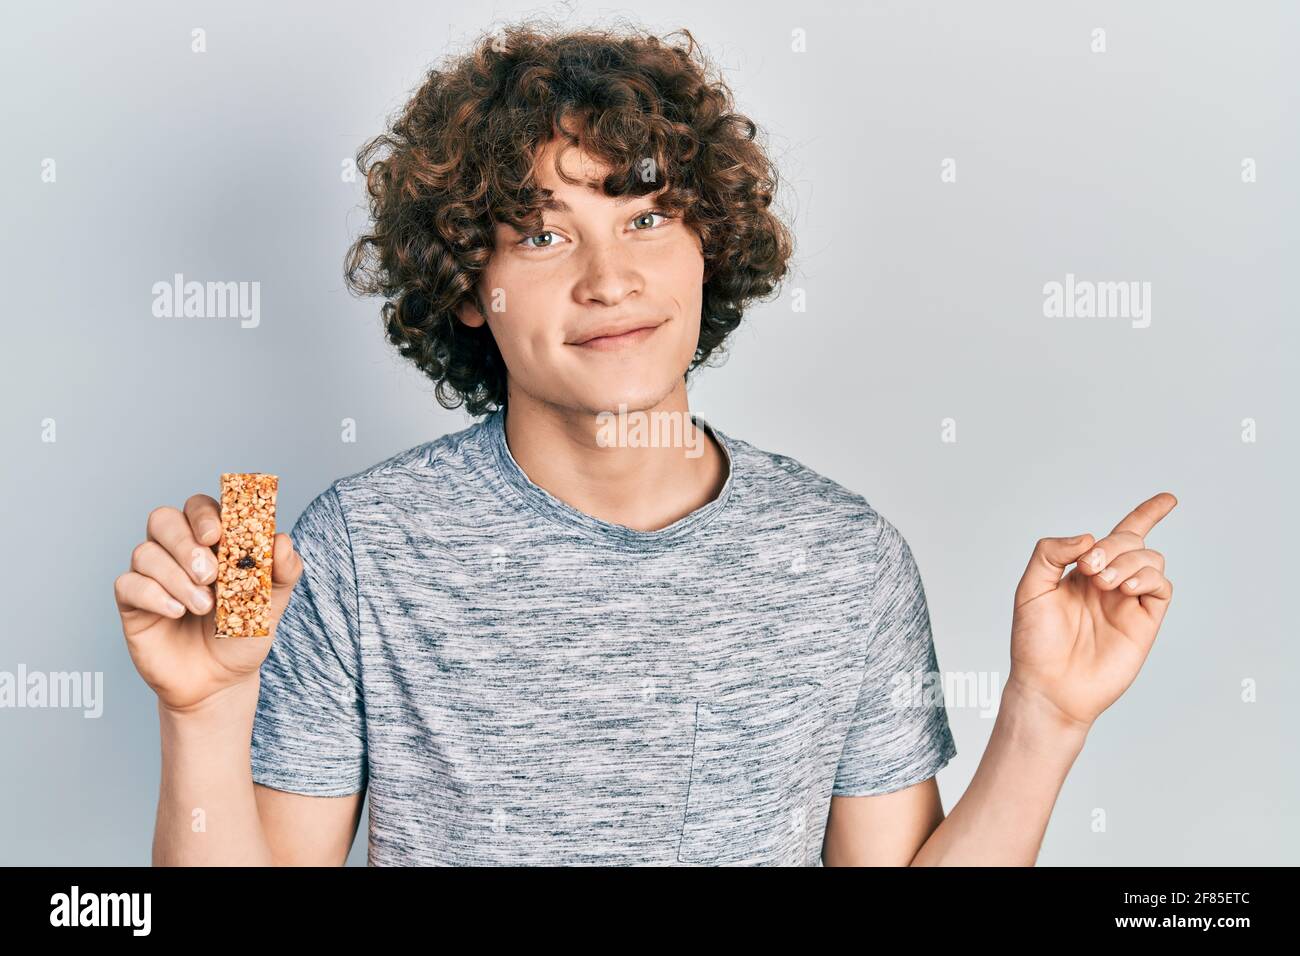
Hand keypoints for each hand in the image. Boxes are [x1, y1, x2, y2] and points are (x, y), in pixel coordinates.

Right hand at [114, 493, 303, 713]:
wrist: (221, 682)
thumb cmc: (244, 634)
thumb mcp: (273, 603)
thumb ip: (283, 570)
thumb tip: (282, 540)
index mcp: (212, 541)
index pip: (199, 507)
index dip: (205, 514)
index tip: (218, 535)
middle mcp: (177, 551)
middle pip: (164, 520)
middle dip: (186, 543)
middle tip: (211, 574)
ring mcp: (152, 575)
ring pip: (145, 552)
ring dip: (177, 577)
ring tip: (204, 607)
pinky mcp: (133, 603)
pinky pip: (128, 584)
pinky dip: (154, 595)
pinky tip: (177, 612)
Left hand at [1007, 492, 1176, 732]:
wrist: (1048, 686)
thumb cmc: (1034, 642)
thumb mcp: (1029, 588)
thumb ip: (1050, 553)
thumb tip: (1088, 537)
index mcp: (1083, 571)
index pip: (1117, 536)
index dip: (1146, 515)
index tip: (1169, 499)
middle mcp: (1109, 582)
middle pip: (1131, 541)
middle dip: (1113, 545)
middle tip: (1089, 567)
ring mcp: (1128, 601)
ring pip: (1150, 559)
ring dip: (1127, 560)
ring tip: (1103, 582)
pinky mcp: (1144, 622)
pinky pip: (1161, 587)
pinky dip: (1147, 577)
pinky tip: (1123, 588)